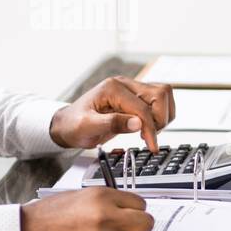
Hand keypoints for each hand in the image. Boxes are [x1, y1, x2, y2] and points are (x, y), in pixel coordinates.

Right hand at [13, 187, 153, 230]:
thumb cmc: (48, 214)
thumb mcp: (79, 196)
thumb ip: (105, 201)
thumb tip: (123, 209)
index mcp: (102, 195)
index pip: (140, 203)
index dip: (134, 211)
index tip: (129, 215)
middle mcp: (106, 214)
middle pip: (146, 223)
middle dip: (137, 228)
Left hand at [48, 75, 175, 152]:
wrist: (68, 125)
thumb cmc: (74, 125)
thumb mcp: (88, 127)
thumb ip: (113, 123)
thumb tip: (138, 123)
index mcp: (112, 88)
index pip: (143, 107)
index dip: (150, 128)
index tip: (151, 145)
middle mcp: (124, 85)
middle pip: (160, 94)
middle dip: (159, 119)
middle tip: (149, 137)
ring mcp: (131, 90)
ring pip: (163, 95)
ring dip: (162, 116)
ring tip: (148, 132)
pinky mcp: (135, 98)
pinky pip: (158, 101)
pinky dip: (160, 115)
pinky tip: (147, 128)